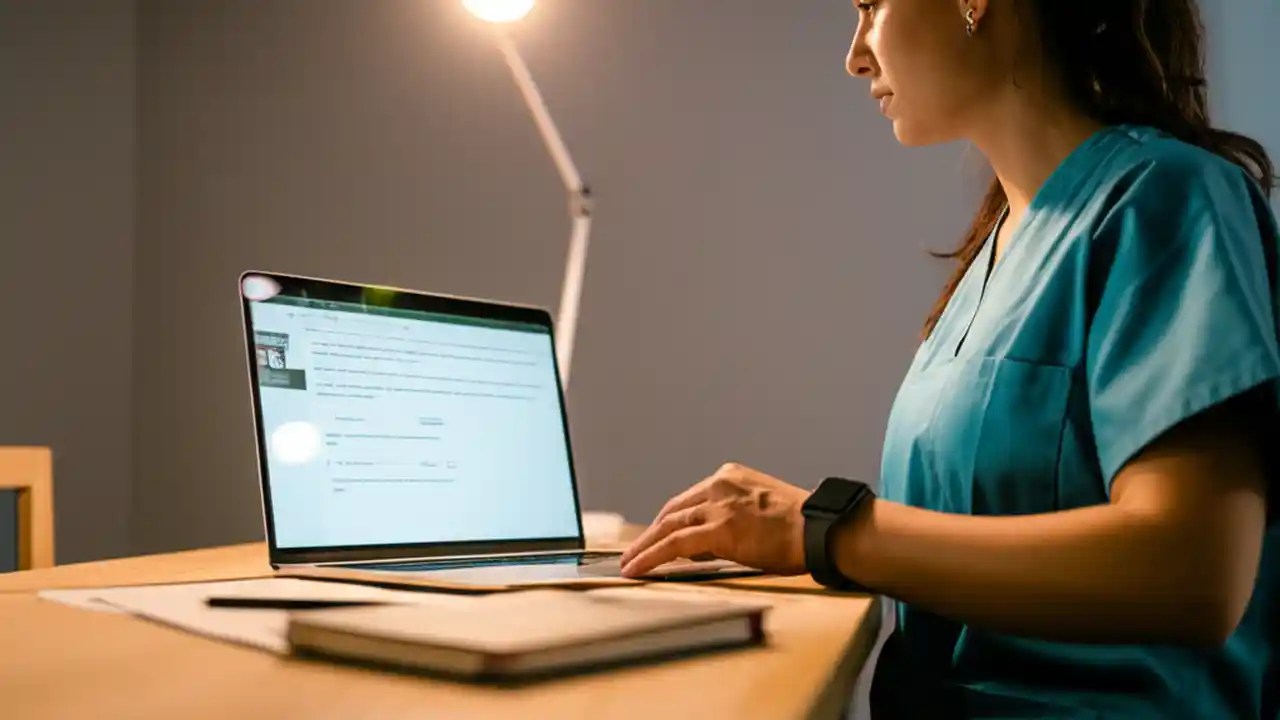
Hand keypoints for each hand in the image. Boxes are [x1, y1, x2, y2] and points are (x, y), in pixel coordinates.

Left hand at [619, 462, 810, 577]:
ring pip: (668, 526)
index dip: (669, 521)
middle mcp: (718, 485)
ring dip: (645, 547)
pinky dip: (652, 557)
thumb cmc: (801, 527)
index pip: (688, 500)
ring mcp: (717, 506)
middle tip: (634, 552)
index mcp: (729, 476)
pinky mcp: (718, 529)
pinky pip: (674, 544)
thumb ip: (731, 519)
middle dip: (651, 533)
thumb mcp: (760, 509)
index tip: (656, 536)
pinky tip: (639, 568)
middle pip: (673, 511)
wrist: (820, 529)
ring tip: (630, 563)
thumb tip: (703, 545)